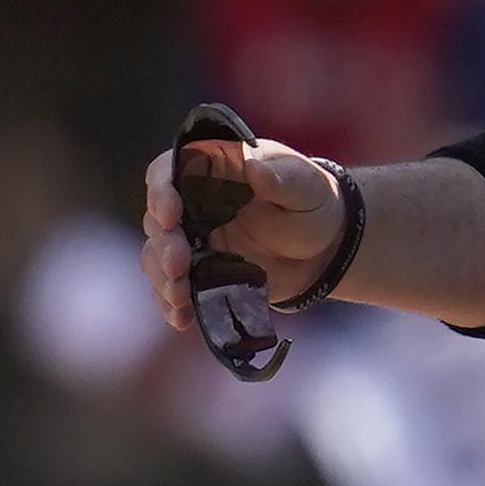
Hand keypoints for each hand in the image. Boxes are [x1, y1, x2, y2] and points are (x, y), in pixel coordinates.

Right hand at [141, 138, 343, 331]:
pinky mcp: (202, 274)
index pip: (167, 171)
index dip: (160, 191)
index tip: (171, 214)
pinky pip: (175, 288)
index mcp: (210, 170)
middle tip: (179, 265)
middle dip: (163, 244)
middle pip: (157, 220)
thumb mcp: (306, 186)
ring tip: (180, 296)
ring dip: (163, 278)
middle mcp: (193, 204)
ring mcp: (194, 241)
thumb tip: (253, 167)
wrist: (327, 249)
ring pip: (158, 257)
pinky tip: (182, 317)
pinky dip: (172, 304)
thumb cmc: (313, 203)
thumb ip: (282, 178)